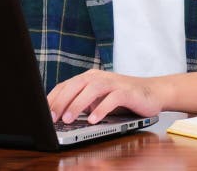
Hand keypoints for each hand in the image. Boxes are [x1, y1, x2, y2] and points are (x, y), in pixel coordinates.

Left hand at [47, 69, 164, 124]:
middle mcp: (99, 77)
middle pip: (76, 85)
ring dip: (78, 104)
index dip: (53, 98)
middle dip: (62, 101)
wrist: (152, 92)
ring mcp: (113, 82)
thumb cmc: (122, 98)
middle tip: (52, 117)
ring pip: (92, 89)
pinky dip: (101, 109)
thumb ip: (82, 104)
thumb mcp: (98, 100)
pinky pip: (112, 98)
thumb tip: (61, 116)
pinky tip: (93, 119)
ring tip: (68, 119)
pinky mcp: (127, 91)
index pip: (66, 85)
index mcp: (89, 78)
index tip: (43, 113)